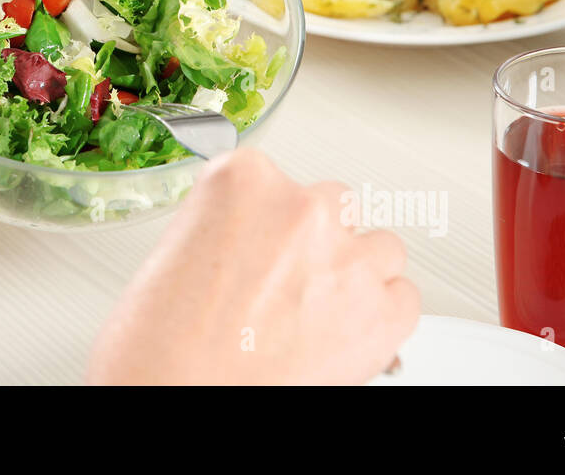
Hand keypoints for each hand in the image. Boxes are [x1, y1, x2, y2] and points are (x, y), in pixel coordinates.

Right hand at [86, 148, 418, 384]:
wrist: (170, 386)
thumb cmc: (159, 337)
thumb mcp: (181, 247)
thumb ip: (236, 229)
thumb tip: (268, 247)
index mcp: (243, 179)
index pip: (280, 181)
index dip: (272, 224)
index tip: (261, 247)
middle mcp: (300, 207)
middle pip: (335, 206)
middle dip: (317, 243)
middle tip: (288, 283)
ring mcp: (344, 255)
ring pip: (379, 246)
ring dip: (356, 274)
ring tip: (318, 312)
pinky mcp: (379, 308)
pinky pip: (405, 298)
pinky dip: (383, 317)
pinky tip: (347, 334)